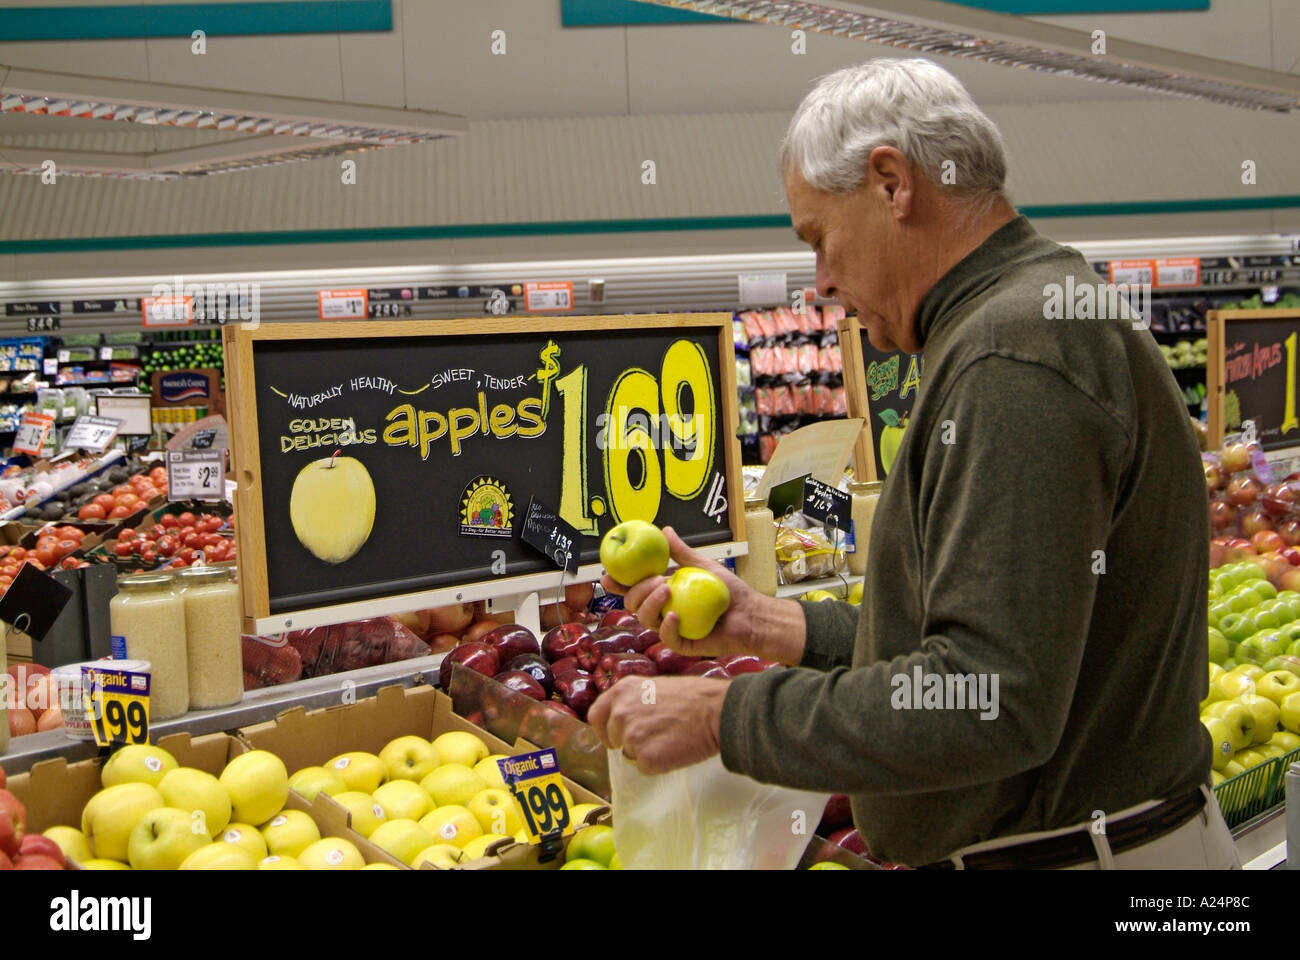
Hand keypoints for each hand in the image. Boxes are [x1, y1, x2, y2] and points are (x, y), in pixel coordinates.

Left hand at [587, 675, 729, 775]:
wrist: (716, 710)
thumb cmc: (694, 697)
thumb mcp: (655, 687)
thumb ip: (635, 701)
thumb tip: (627, 720)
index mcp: (621, 691)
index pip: (596, 715)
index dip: (605, 729)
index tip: (614, 737)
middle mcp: (620, 713)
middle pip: (614, 738)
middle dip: (631, 741)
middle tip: (656, 736)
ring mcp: (631, 736)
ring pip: (630, 754)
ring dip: (647, 752)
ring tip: (671, 739)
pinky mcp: (645, 758)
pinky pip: (645, 768)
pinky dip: (659, 765)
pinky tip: (675, 750)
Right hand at [600, 525, 768, 659]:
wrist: (749, 614)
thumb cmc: (728, 591)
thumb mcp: (702, 566)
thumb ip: (681, 552)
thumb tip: (665, 530)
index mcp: (662, 593)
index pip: (634, 588)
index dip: (617, 584)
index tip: (607, 575)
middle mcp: (662, 611)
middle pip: (633, 604)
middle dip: (637, 591)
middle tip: (656, 581)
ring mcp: (670, 628)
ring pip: (645, 619)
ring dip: (651, 604)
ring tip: (667, 591)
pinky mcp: (682, 643)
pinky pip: (666, 636)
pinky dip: (667, 626)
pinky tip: (675, 615)